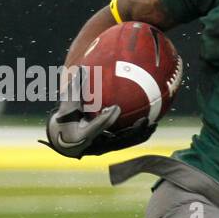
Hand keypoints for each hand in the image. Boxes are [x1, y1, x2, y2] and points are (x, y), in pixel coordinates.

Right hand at [41, 67, 156, 158]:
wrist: (65, 141)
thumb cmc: (65, 120)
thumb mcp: (67, 106)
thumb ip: (74, 90)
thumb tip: (82, 68)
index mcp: (81, 136)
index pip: (96, 128)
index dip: (106, 119)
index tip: (116, 107)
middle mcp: (95, 146)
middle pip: (117, 141)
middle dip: (131, 132)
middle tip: (143, 120)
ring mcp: (104, 148)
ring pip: (126, 143)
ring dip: (140, 135)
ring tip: (153, 124)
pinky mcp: (111, 148)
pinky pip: (128, 142)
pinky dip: (140, 135)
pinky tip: (151, 125)